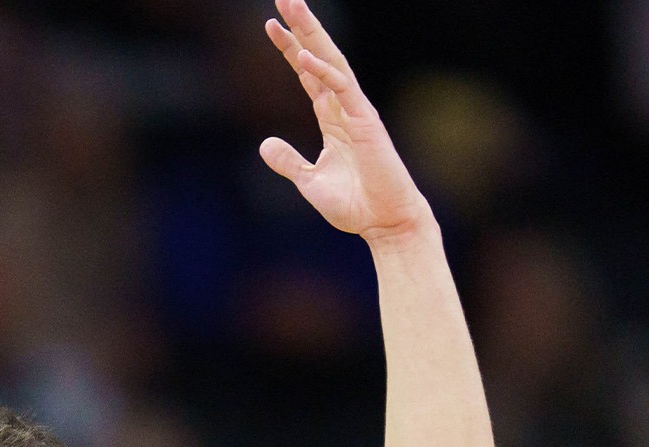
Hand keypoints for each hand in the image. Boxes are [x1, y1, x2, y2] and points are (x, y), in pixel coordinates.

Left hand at [258, 0, 431, 244]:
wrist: (384, 223)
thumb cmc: (354, 204)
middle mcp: (344, 107)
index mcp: (331, 117)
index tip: (270, 26)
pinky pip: (342, 89)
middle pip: (319, 56)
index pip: (307, 73)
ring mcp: (356, 110)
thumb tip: (264, 145)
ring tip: (293, 7)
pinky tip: (303, 53)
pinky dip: (323, 70)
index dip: (289, 48)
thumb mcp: (308, 181)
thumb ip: (288, 162)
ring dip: (311, 34)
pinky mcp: (366, 122)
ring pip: (332, 62)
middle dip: (302, 26)